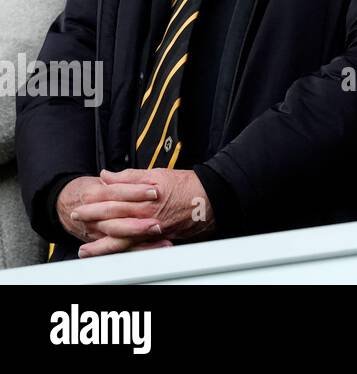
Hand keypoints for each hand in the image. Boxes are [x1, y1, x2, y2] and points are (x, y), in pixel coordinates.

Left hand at [72, 168, 212, 257]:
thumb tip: (106, 175)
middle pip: (113, 219)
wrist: (210, 199)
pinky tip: (109, 254)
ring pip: (120, 239)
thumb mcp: (157, 173)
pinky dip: (119, 251)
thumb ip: (129, 176)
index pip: (113, 198)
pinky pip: (134, 247)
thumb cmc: (186, 185)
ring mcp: (151, 229)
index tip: (82, 201)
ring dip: (100, 244)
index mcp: (145, 197)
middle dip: (92, 220)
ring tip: (84, 249)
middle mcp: (146, 215)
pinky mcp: (157, 238)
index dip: (95, 201)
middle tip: (75, 218)